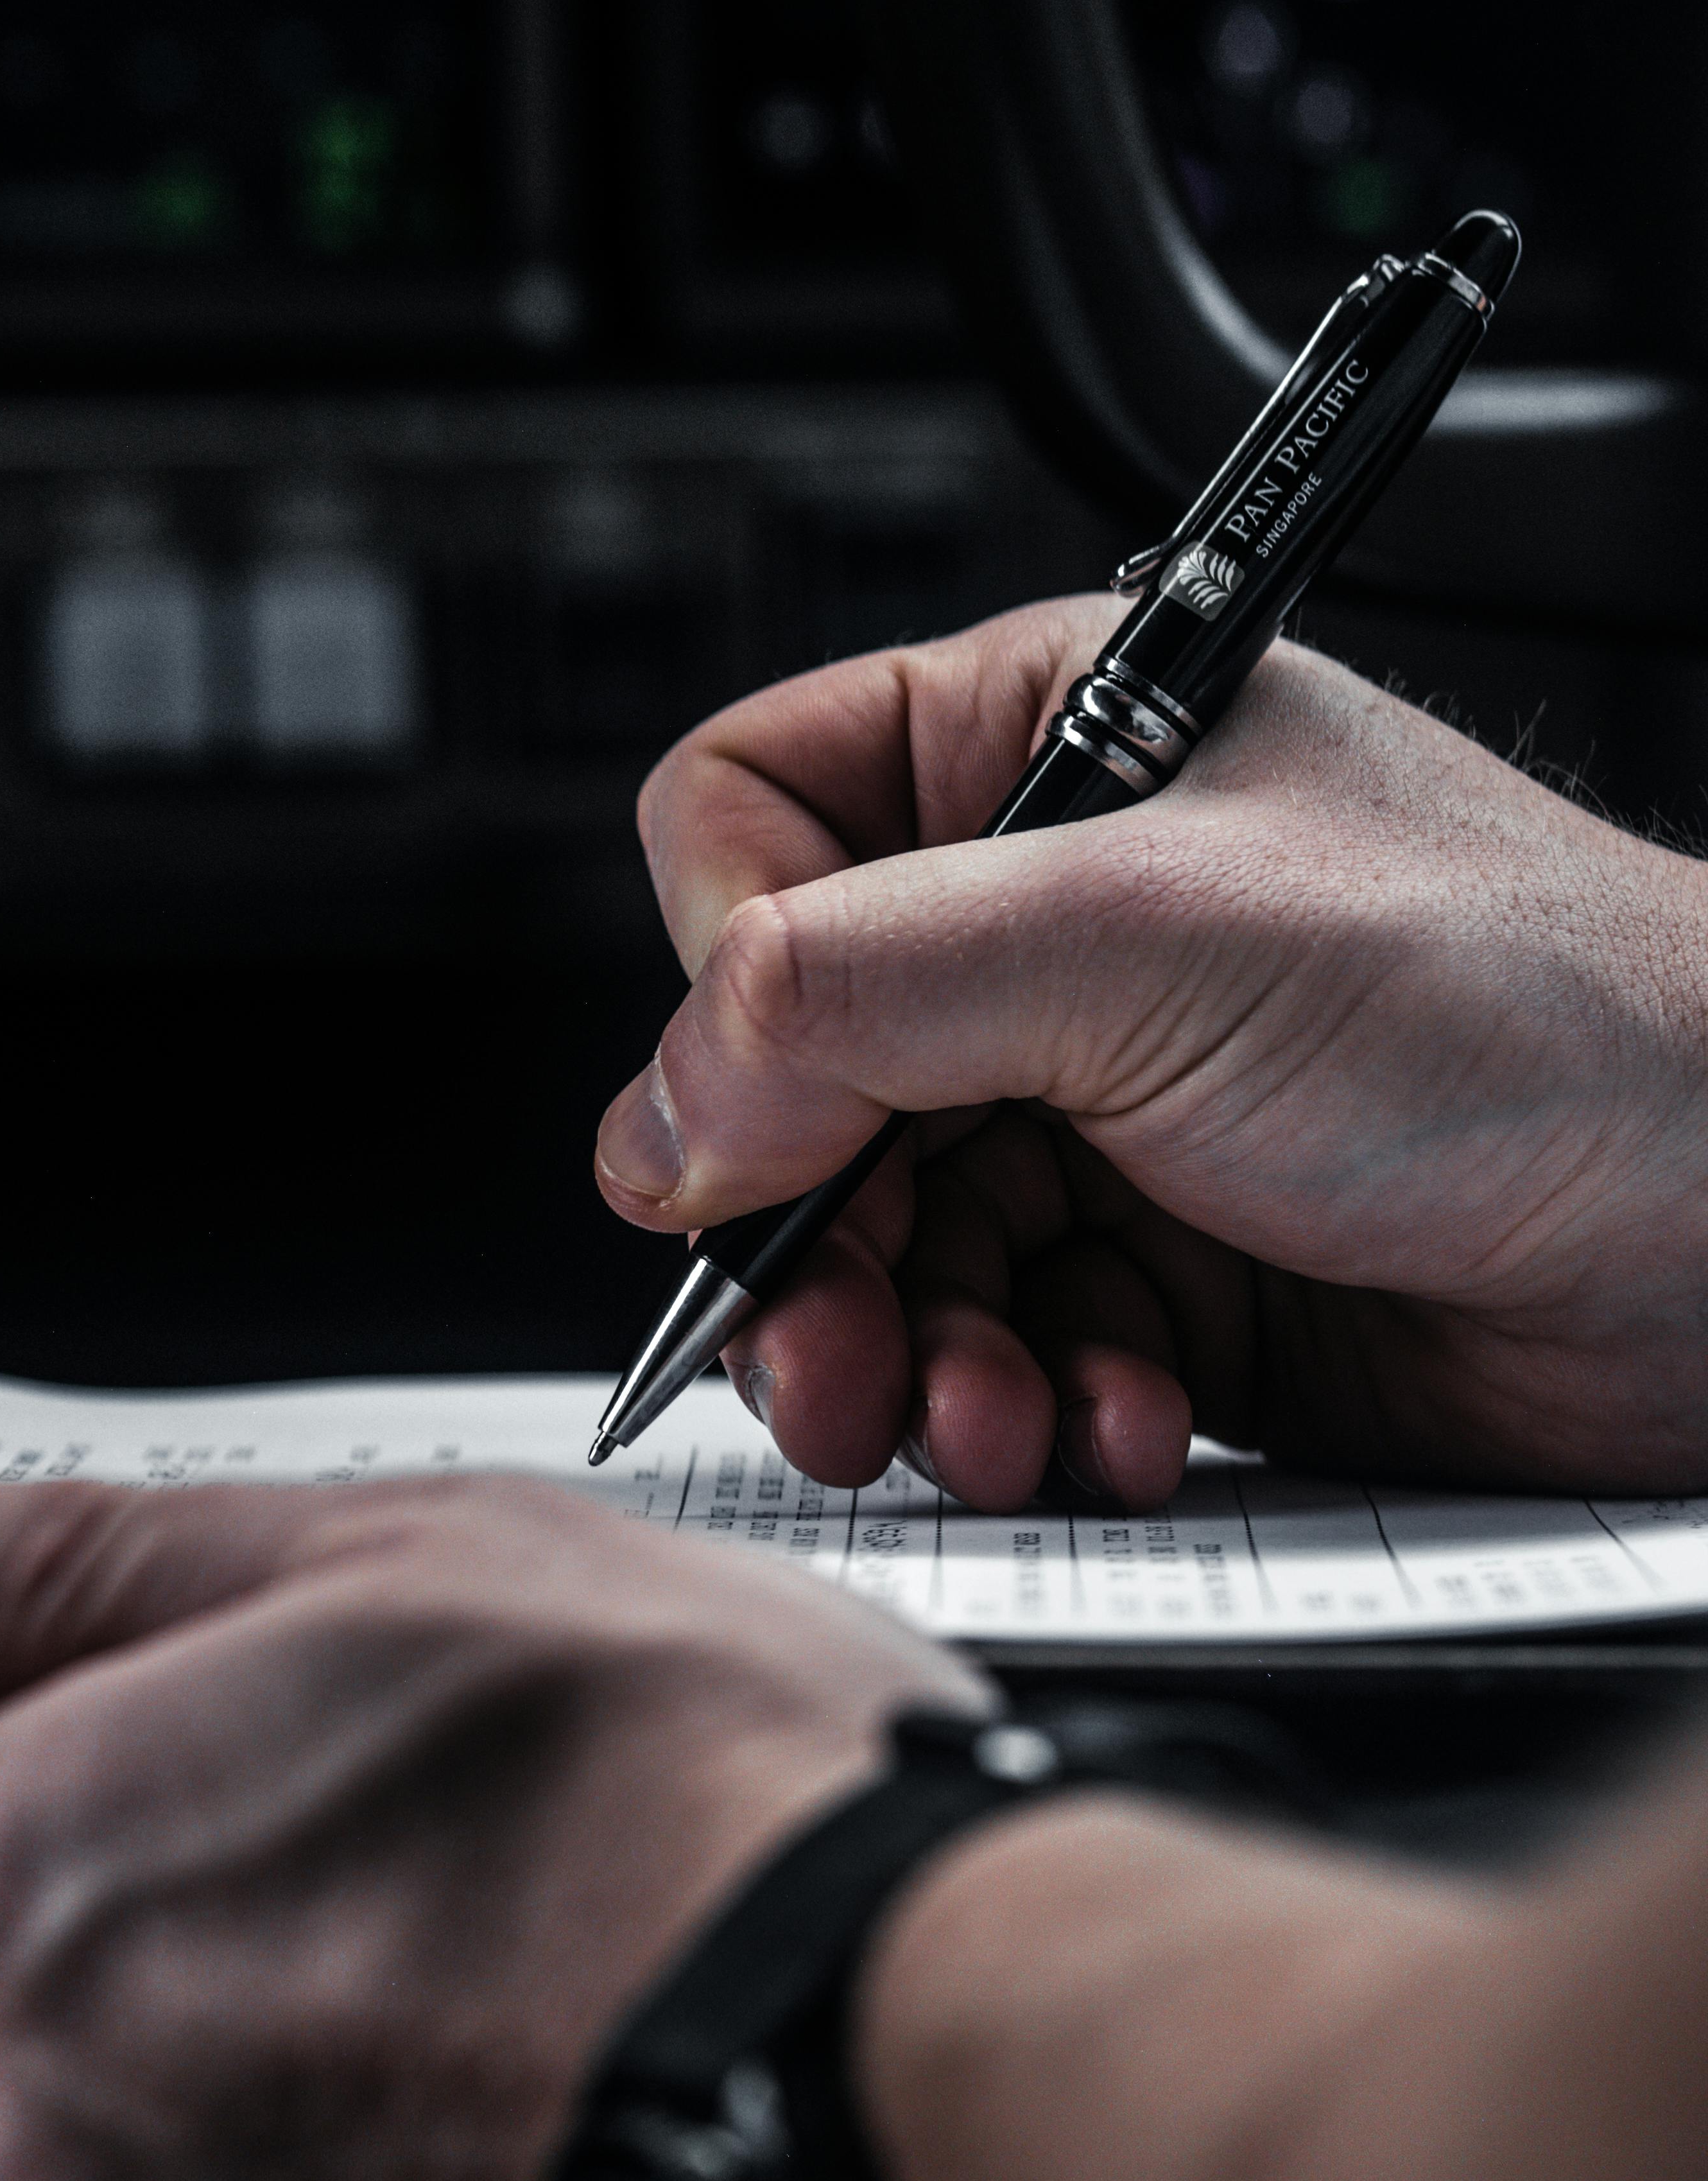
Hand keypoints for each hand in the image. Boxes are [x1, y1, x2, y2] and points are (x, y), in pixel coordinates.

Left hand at [0, 1453, 978, 2180]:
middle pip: (89, 2058)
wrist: (955, 2147)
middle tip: (501, 1972)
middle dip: (255, 2013)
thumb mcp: (400, 1555)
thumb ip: (62, 1561)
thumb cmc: (721, 1827)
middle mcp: (45, 2150)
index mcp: (44, 1878)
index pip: (6, 1809)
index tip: (366, 1813)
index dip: (201, 1789)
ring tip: (557, 2144)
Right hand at [594, 600, 1707, 1504]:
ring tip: (983, 1420)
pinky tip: (1124, 1428)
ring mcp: (1106, 1105)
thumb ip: (851, 995)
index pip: (749, 828)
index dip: (730, 976)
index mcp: (1040, 752)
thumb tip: (663, 1111)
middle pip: (790, 1084)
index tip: (771, 1113)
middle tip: (831, 1354)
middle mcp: (1054, 928)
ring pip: (883, 1245)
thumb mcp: (1134, 938)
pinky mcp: (1167, 1270)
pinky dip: (1042, 1414)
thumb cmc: (1517, 1000)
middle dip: (810, 1241)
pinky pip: (1007, 1350)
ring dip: (916, 1357)